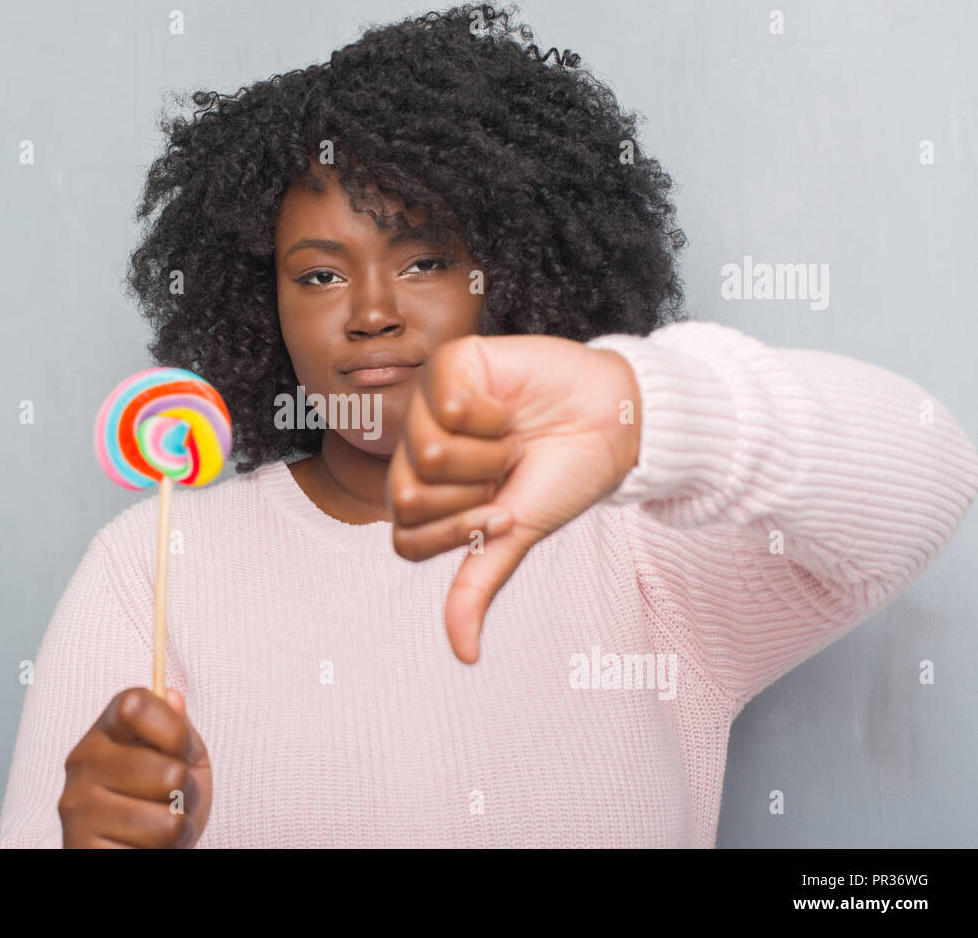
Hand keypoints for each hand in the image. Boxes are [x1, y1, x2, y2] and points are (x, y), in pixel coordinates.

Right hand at [59, 686, 211, 846]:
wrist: (142, 849)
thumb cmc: (163, 800)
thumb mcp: (182, 758)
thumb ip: (178, 728)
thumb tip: (171, 695)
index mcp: (105, 730)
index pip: (136, 705)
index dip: (175, 731)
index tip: (183, 751)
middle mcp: (82, 762)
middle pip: (170, 774)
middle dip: (189, 793)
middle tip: (173, 799)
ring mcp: (77, 808)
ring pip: (169, 819)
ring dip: (179, 827)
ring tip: (159, 824)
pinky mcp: (82, 847)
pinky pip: (156, 847)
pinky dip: (165, 850)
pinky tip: (143, 844)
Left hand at [386, 334, 640, 663]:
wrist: (614, 422)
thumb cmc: (561, 474)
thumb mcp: (518, 535)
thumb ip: (478, 586)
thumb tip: (464, 654)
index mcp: (424, 494)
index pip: (405, 539)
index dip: (460, 532)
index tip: (506, 512)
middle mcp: (415, 451)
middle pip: (406, 498)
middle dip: (474, 494)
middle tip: (505, 470)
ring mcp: (427, 406)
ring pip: (427, 453)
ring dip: (488, 454)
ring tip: (510, 437)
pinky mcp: (449, 365)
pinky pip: (451, 406)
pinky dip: (495, 415)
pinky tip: (507, 407)